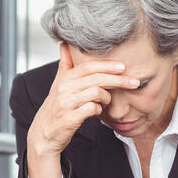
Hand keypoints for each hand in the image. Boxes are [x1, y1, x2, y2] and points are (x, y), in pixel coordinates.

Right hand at [27, 43, 140, 161]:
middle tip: (133, 82)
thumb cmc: (55, 108)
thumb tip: (65, 45)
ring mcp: (67, 104)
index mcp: (65, 79)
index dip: (108, 65)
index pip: (89, 67)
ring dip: (106, 98)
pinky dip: (99, 110)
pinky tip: (97, 111)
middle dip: (118, 80)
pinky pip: (92, 109)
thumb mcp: (58, 84)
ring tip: (106, 102)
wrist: (44, 133)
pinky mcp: (70, 119)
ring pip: (96, 93)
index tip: (123, 67)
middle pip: (96, 79)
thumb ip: (65, 65)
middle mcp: (65, 89)